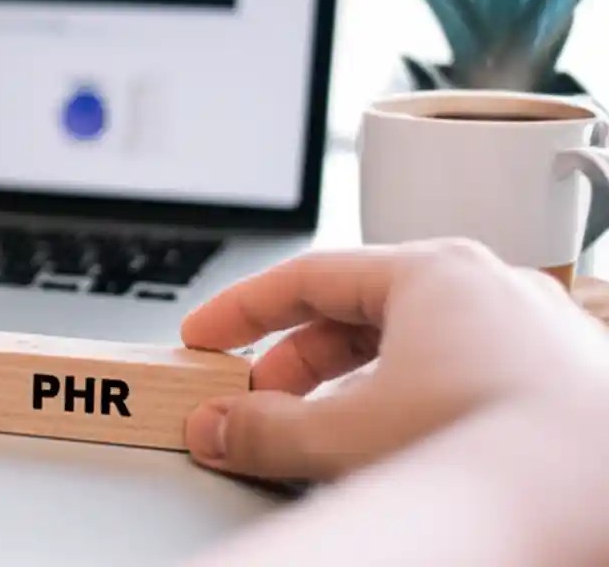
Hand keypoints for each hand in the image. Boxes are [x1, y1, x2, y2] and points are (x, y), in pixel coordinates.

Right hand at [181, 239, 608, 480]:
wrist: (598, 499)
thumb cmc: (498, 448)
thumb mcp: (348, 436)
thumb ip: (265, 430)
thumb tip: (217, 427)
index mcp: (433, 273)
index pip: (308, 275)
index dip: (241, 310)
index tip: (204, 337)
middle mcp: (487, 289)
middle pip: (358, 310)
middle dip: (294, 360)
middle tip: (254, 400)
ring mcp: (529, 332)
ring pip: (412, 345)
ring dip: (350, 387)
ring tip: (320, 433)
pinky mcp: (555, 380)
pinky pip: (459, 374)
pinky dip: (407, 402)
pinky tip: (394, 447)